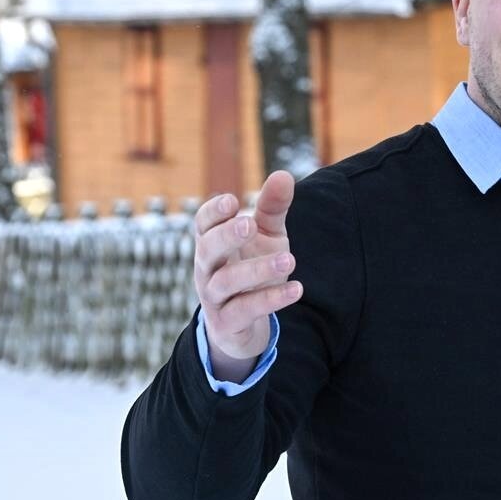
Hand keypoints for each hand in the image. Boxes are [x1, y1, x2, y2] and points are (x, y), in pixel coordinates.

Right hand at [193, 171, 300, 378]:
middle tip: (250, 225)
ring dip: (257, 270)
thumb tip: (283, 174)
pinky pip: (245, 310)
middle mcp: (207, 268)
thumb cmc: (251, 268)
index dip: (213, 212)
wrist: (242, 325)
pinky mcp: (227, 322)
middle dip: (227, 236)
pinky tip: (297, 289)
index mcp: (212, 242)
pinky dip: (270, 300)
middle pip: (208, 248)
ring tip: (289, 260)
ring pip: (226, 281)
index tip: (232, 201)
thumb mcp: (266, 237)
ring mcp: (214, 297)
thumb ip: (272, 208)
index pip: (203, 223)